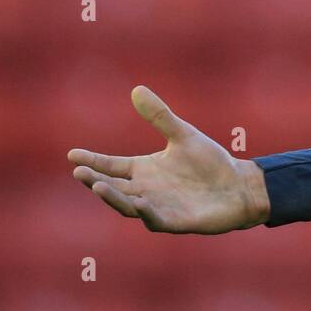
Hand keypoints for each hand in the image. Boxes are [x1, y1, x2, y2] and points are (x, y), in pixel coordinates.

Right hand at [67, 85, 269, 233]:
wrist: (239, 186)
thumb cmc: (210, 163)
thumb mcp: (183, 135)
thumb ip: (160, 116)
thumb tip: (136, 89)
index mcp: (145, 170)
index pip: (112, 165)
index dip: (93, 160)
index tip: (72, 154)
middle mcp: (146, 190)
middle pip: (113, 186)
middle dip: (95, 180)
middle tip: (79, 172)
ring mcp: (159, 207)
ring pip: (128, 205)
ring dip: (113, 197)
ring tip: (98, 185)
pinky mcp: (175, 222)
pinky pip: (156, 220)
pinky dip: (147, 213)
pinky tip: (141, 202)